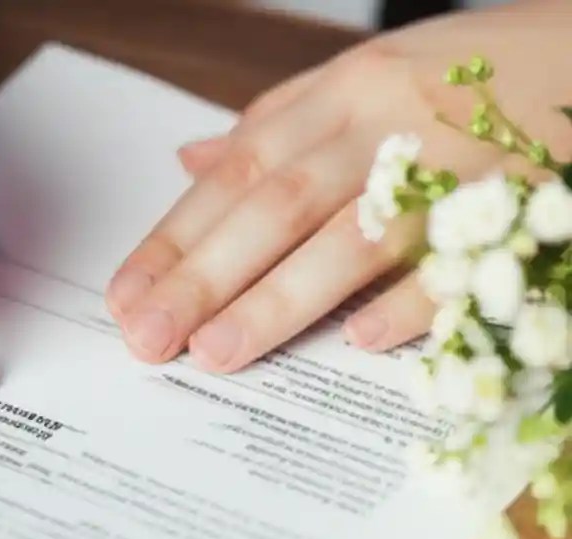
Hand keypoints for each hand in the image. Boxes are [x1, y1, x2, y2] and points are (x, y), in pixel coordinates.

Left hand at [106, 0, 571, 371]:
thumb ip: (278, 125)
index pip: (238, 172)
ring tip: (216, 353)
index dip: (176, 237)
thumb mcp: (364, 80)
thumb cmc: (469, 76)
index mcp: (342, 96)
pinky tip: (358, 341)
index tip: (125, 296)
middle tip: (147, 338)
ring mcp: (457, 164)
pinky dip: (412, 297)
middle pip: (278, 204)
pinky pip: (462, 256)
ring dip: (281, 298)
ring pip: (354, 232)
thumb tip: (189, 163)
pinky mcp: (523, 202)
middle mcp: (387, 124)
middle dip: (204, 275)